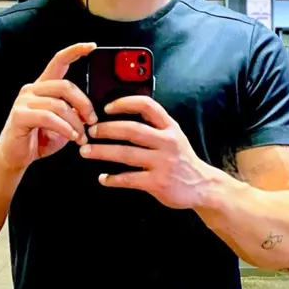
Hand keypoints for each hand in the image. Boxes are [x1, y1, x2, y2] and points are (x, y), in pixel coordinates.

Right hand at [0, 42, 97, 171]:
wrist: (15, 157)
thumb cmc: (39, 139)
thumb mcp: (63, 123)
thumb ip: (74, 112)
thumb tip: (91, 110)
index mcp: (44, 87)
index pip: (59, 61)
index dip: (75, 51)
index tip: (92, 46)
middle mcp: (32, 89)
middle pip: (65, 86)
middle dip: (84, 104)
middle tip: (92, 121)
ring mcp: (23, 101)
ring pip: (60, 105)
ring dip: (75, 123)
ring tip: (80, 137)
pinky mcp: (19, 115)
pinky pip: (49, 118)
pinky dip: (64, 128)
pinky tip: (71, 137)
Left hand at [79, 95, 215, 208]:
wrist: (202, 185)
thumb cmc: (181, 159)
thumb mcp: (174, 135)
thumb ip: (154, 125)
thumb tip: (122, 115)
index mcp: (169, 127)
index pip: (147, 106)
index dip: (124, 103)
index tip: (106, 108)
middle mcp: (167, 142)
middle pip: (132, 130)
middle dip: (106, 129)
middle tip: (90, 131)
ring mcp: (163, 163)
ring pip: (126, 154)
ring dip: (102, 152)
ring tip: (86, 151)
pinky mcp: (158, 183)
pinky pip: (129, 179)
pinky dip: (113, 179)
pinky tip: (103, 178)